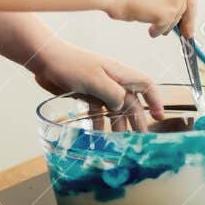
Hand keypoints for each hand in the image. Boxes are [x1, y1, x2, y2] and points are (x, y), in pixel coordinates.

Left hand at [29, 44, 165, 131]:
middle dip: (136, 121)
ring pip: (114, 110)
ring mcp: (99, 88)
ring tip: (118, 144)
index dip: (155, 99)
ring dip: (117, 125)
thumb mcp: (95, 80)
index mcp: (119, 74)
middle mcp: (112, 81)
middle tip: (139, 141)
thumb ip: (113, 94)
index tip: (159, 117)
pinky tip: (97, 136)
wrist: (45, 60)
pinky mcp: (86, 95)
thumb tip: (123, 106)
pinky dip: (98, 124)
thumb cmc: (71, 65)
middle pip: (131, 102)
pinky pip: (97, 112)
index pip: (145, 85)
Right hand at [103, 0, 204, 37]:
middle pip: (193, 1)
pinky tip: (149, 28)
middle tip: (187, 30)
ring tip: (150, 21)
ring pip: (178, 16)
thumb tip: (179, 0)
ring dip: (166, 23)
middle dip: (189, 19)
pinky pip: (166, 26)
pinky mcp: (168, 12)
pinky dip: (158, 29)